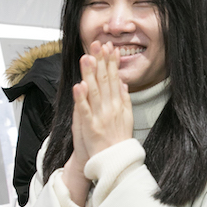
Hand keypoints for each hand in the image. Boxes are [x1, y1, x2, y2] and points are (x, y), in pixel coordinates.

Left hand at [72, 42, 133, 160]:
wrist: (114, 161)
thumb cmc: (119, 140)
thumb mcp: (127, 117)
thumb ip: (124, 98)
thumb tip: (123, 82)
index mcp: (118, 104)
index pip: (114, 78)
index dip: (111, 62)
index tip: (109, 47)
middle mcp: (110, 108)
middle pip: (104, 80)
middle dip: (100, 61)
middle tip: (97, 44)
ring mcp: (100, 117)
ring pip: (94, 91)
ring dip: (90, 74)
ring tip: (86, 58)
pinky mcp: (90, 127)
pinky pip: (85, 110)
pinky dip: (82, 99)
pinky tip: (79, 86)